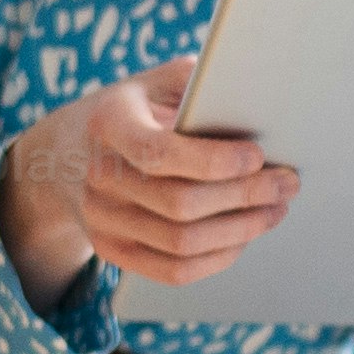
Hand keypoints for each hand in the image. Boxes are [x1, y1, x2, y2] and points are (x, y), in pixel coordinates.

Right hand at [0, 55, 297, 300]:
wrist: (65, 155)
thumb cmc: (135, 110)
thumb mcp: (157, 82)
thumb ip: (199, 85)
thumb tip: (259, 102)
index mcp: (108, 124)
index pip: (158, 153)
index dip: (213, 160)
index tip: (258, 155)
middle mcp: (98, 177)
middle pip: (179, 204)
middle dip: (245, 196)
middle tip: (287, 182)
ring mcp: (101, 220)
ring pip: (182, 242)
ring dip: (240, 229)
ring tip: (275, 209)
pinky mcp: (111, 251)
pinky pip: (172, 271)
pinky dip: (218, 258)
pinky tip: (245, 237)